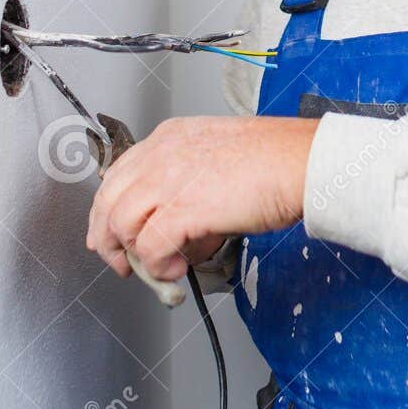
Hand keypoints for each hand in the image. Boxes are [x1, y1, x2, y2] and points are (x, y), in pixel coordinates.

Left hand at [86, 115, 318, 282]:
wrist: (299, 162)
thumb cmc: (274, 160)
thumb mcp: (215, 160)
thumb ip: (188, 189)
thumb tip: (179, 231)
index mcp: (167, 139)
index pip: (118, 175)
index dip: (107, 210)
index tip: (108, 233)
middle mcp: (160, 155)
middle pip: (108, 200)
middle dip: (108, 239)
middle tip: (120, 263)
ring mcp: (168, 180)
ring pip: (121, 225)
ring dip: (135, 256)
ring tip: (157, 270)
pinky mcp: (182, 209)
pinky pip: (149, 247)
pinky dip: (158, 267)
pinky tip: (176, 270)